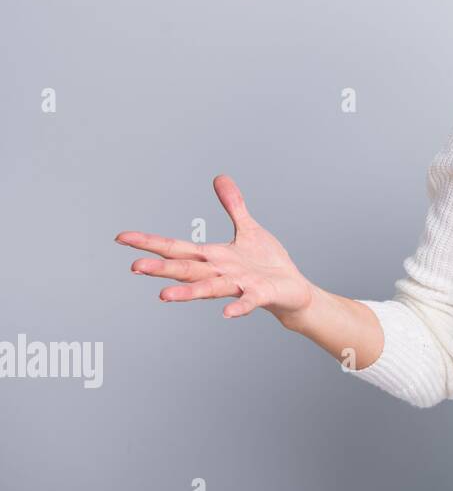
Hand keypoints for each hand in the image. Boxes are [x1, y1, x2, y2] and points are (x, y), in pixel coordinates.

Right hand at [116, 174, 316, 323]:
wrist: (292, 291)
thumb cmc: (267, 263)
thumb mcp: (248, 229)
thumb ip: (233, 205)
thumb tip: (219, 177)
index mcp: (214, 257)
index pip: (176, 248)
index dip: (150, 243)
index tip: (122, 237)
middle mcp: (221, 273)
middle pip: (186, 269)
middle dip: (161, 268)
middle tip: (134, 267)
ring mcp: (239, 285)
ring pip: (209, 288)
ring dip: (188, 293)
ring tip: (164, 296)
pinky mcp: (260, 294)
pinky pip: (247, 301)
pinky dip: (238, 307)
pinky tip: (227, 313)